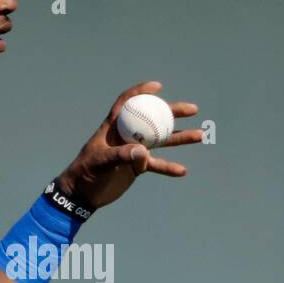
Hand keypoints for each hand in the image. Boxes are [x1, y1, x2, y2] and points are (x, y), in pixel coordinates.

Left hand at [54, 81, 202, 210]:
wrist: (82, 194)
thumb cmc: (85, 173)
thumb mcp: (100, 162)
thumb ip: (121, 156)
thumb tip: (144, 152)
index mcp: (113, 126)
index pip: (127, 102)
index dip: (141, 92)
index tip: (158, 88)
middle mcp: (126, 135)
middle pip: (153, 118)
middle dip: (172, 112)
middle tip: (192, 109)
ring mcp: (134, 150)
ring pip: (161, 140)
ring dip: (180, 138)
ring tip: (201, 135)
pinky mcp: (138, 166)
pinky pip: (157, 164)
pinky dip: (169, 167)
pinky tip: (182, 171)